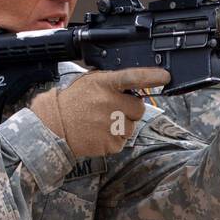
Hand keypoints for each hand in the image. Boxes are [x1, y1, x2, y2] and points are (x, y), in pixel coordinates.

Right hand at [29, 67, 169, 158]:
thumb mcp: (89, 82)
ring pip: (132, 126)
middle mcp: (110, 103)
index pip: (133, 77)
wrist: (54, 128)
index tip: (165, 76)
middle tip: (113, 110)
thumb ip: (111, 82)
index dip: (151, 76)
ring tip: (101, 123)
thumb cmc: (73, 102)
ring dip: (122, 125)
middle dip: (130, 109)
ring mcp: (111, 124)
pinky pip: (123, 141)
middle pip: (138, 107)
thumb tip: (133, 84)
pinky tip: (99, 133)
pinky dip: (114, 139)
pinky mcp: (111, 143)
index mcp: (104, 84)